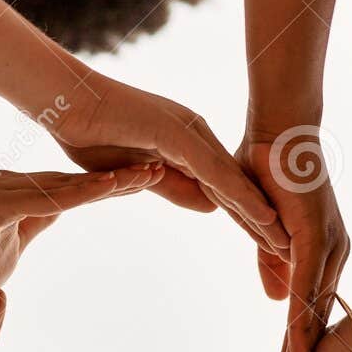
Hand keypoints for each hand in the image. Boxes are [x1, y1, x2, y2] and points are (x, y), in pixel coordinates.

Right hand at [0, 166, 161, 319]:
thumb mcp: (13, 246)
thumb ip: (34, 222)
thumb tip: (56, 210)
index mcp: (15, 192)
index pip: (73, 187)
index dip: (111, 182)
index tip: (148, 180)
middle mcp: (7, 184)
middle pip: (75, 180)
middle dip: (119, 175)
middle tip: (162, 167)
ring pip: (66, 185)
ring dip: (110, 180)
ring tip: (149, 174)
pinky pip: (47, 199)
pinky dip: (81, 194)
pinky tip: (112, 187)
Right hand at [48, 75, 288, 257]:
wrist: (63, 100)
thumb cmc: (90, 134)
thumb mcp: (135, 172)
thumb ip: (170, 185)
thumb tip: (208, 206)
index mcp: (186, 143)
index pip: (224, 189)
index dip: (245, 217)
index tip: (266, 245)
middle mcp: (195, 134)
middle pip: (236, 186)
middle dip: (261, 220)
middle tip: (288, 251)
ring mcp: (189, 131)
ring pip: (233, 182)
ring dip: (260, 214)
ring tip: (286, 244)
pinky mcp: (177, 132)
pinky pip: (216, 171)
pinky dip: (241, 196)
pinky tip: (263, 217)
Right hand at [237, 123, 349, 351]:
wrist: (278, 122)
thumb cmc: (267, 164)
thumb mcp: (262, 225)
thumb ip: (270, 260)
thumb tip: (274, 297)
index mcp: (320, 254)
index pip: (306, 317)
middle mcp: (332, 257)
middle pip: (314, 329)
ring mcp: (328, 250)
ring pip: (312, 321)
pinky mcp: (316, 240)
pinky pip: (307, 296)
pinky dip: (302, 332)